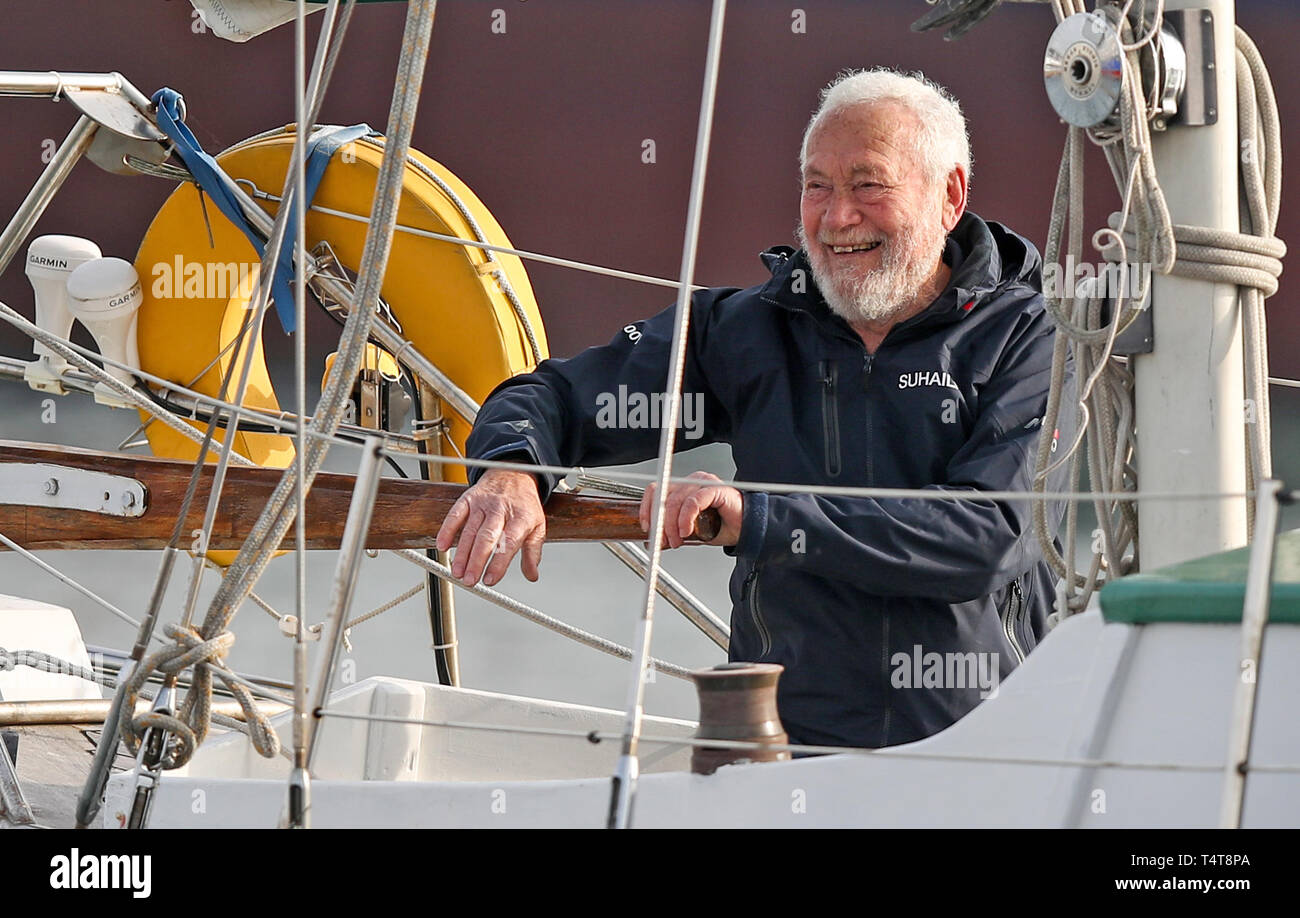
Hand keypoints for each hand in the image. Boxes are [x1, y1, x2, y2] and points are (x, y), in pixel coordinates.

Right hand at [435, 469, 545, 586]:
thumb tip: (531, 575)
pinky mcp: (469, 499)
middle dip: (476, 561)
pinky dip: (447, 530)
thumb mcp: (537, 526)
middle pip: (486, 538)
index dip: (498, 563)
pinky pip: (455, 515)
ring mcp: (483, 504)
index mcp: (520, 518)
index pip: (508, 543)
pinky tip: (442, 546)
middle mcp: (500, 510)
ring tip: (457, 572)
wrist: (514, 473)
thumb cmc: (524, 504)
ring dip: (461, 553)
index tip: (490, 580)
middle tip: (470, 580)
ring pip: (469, 530)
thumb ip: (533, 552)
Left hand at [639, 470, 742, 548]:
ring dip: (672, 524)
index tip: (646, 527)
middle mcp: (691, 483)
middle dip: (659, 522)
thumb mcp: (690, 533)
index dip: (647, 508)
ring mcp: (703, 483)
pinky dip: (686, 517)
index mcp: (683, 489)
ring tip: (677, 540)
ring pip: (676, 500)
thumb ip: (672, 532)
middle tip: (663, 541)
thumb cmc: (722, 527)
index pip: (657, 491)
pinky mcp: (714, 489)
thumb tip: (651, 541)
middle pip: (663, 496)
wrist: (747, 530)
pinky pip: (693, 501)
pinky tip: (687, 531)